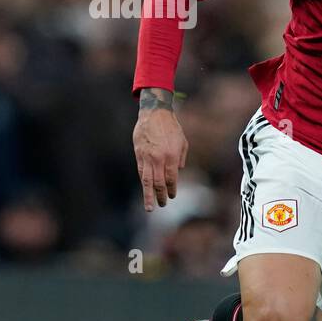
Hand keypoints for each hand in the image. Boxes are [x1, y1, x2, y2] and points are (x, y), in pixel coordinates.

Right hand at [133, 88, 188, 211]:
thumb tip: (177, 172)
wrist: (154, 113)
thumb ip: (181, 158)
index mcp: (171, 156)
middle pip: (158, 182)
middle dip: (160, 196)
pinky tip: (144, 188)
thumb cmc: (172, 127)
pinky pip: (140, 171)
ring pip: (146, 180)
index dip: (171, 189)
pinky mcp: (138, 154)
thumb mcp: (183, 142)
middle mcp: (158, 159)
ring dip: (148, 195)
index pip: (171, 178)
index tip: (172, 196)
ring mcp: (146, 157)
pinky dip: (143, 181)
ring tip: (149, 207)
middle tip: (162, 205)